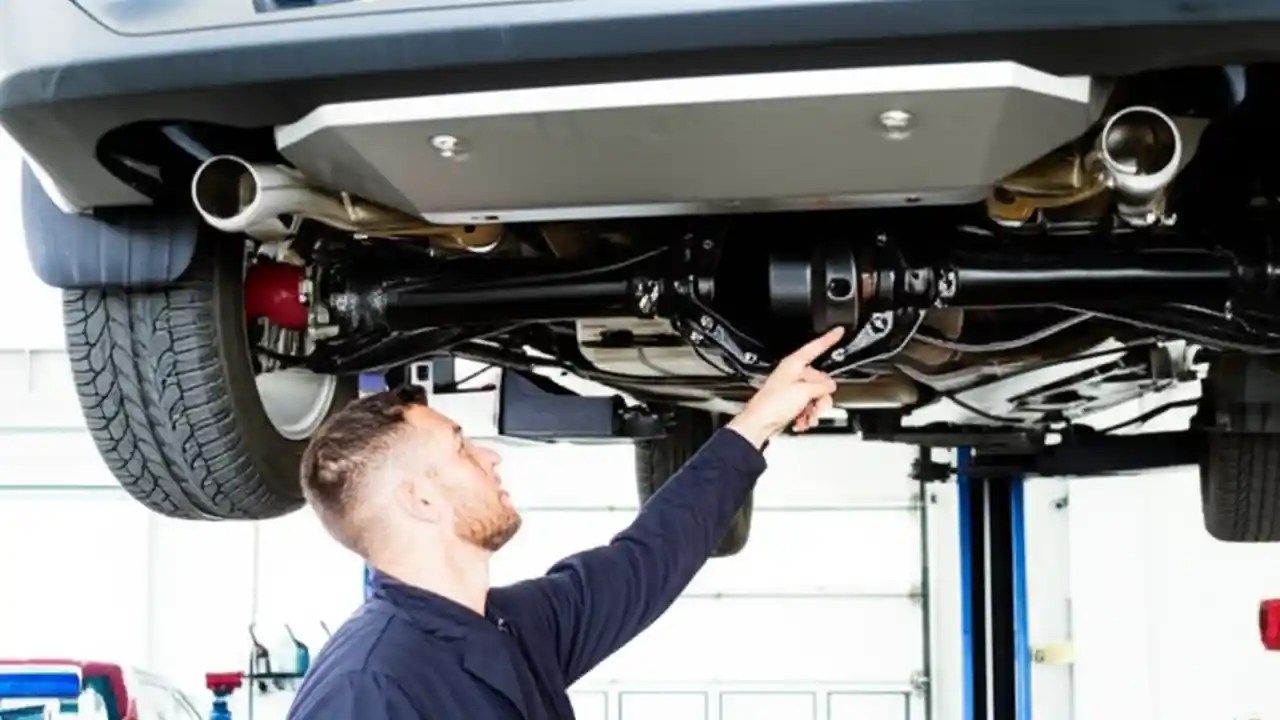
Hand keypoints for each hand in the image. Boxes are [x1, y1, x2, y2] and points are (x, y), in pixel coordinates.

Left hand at [726, 327, 843, 448]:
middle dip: (821, 397)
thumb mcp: (803, 392)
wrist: (759, 424)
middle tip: (817, 406)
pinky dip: (807, 416)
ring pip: (815, 397)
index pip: (815, 347)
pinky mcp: (790, 403)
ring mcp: (792, 389)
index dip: (828, 339)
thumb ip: (821, 386)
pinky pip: (807, 407)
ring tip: (807, 417)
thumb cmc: (772, 405)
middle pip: (819, 381)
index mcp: (793, 364)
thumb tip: (830, 385)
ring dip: (814, 410)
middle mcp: (793, 375)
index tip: (838, 331)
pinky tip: (801, 421)